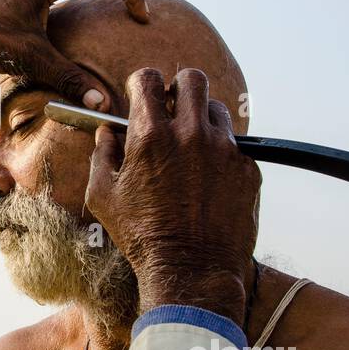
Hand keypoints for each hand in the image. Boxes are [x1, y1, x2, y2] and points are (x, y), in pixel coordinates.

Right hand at [84, 67, 260, 321]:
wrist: (192, 271)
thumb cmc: (142, 236)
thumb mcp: (103, 196)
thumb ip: (101, 154)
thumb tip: (106, 132)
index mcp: (151, 135)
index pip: (148, 78)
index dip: (142, 84)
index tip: (143, 96)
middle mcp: (191, 134)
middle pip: (192, 78)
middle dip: (178, 87)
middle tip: (171, 107)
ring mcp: (225, 150)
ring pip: (216, 109)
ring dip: (201, 119)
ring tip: (191, 145)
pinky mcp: (248, 169)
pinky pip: (235, 145)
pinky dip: (220, 152)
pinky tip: (207, 179)